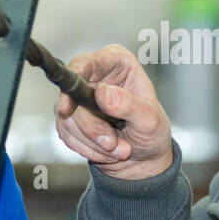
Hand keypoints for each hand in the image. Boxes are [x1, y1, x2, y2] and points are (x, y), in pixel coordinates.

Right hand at [54, 44, 173, 179]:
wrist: (145, 156)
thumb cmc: (152, 131)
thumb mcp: (150, 119)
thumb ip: (129, 105)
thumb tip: (104, 93)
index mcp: (116, 63)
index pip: (85, 63)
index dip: (73, 82)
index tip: (67, 107)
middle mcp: (95, 76)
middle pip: (72, 97)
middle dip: (92, 127)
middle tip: (112, 143)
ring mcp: (79, 97)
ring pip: (67, 119)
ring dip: (92, 141)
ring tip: (117, 148)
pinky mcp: (70, 118)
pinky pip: (66, 134)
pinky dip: (86, 147)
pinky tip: (105, 150)